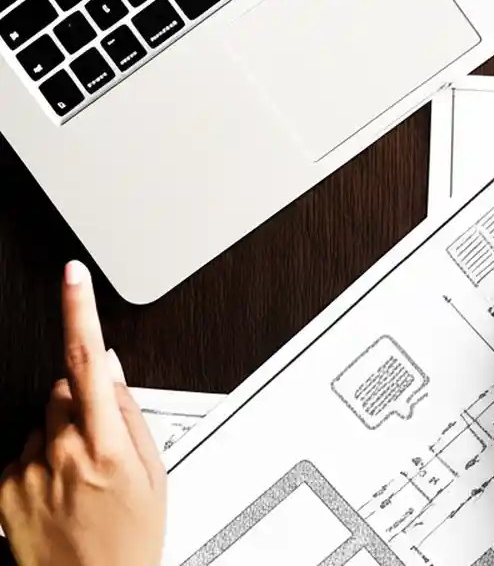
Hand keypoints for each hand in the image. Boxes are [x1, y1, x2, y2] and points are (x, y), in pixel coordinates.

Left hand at [0, 262, 166, 565]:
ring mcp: (28, 471)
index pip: (88, 361)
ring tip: (84, 478)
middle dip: (84, 400)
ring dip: (63, 434)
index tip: (73, 276)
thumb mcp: (156, 476)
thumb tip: (114, 370)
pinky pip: (24, 451)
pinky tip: (61, 492)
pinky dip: (42, 462)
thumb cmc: (130, 541)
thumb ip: (133, 415)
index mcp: (108, 446)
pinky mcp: (3, 487)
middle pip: (65, 389)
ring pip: (44, 420)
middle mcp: (62, 453)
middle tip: (105, 445)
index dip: (79, 311)